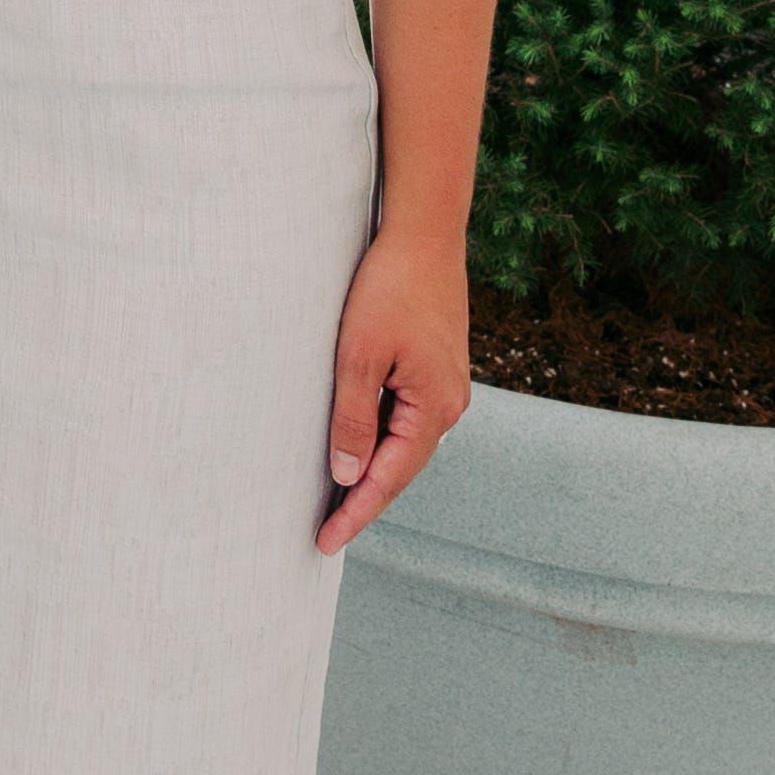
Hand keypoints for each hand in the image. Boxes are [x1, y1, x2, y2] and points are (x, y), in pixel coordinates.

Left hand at [319, 221, 469, 552]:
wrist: (423, 233)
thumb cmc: (388, 288)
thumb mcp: (358, 357)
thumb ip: (352, 419)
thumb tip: (347, 475)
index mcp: (436, 407)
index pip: (390, 477)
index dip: (356, 512)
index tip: (325, 542)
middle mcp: (449, 403)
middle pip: (401, 466)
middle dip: (363, 498)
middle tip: (324, 530)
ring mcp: (446, 385)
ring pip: (403, 441)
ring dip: (371, 466)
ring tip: (334, 497)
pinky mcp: (436, 367)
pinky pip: (405, 415)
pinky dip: (379, 435)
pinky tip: (355, 443)